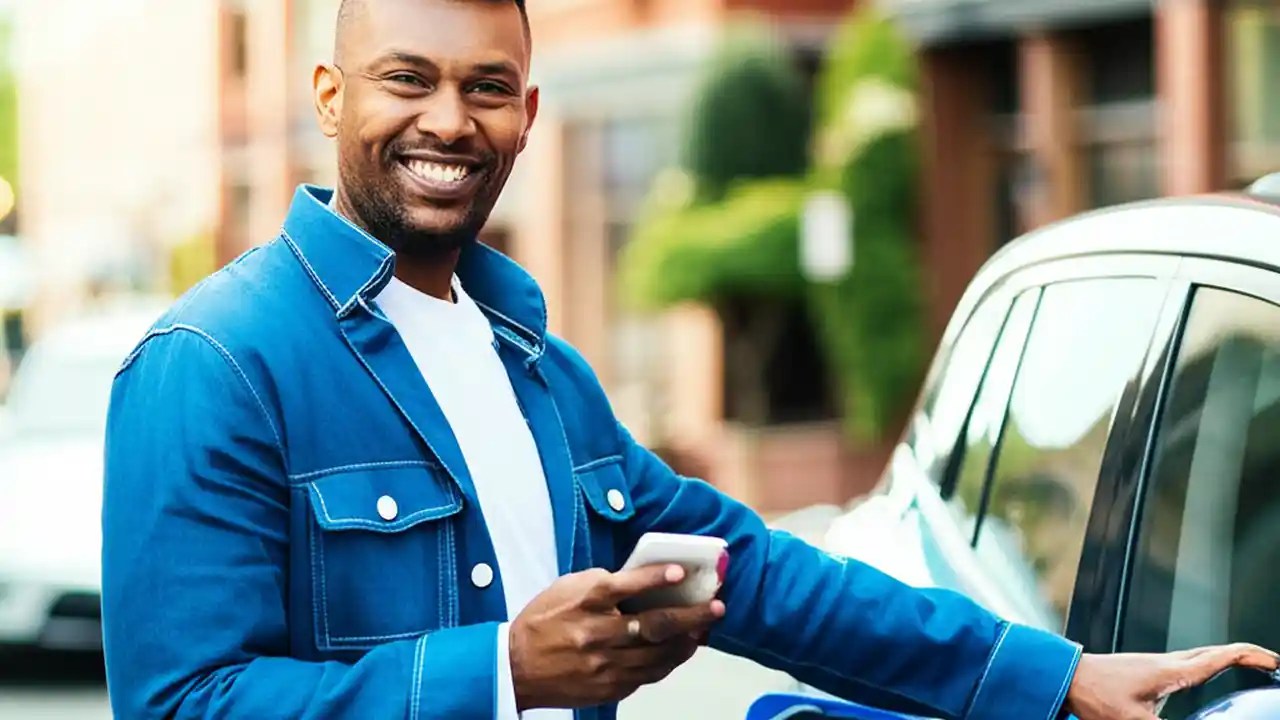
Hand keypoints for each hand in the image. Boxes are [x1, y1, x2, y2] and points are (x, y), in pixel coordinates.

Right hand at [509, 565, 725, 710]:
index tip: (681, 572)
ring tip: (703, 629)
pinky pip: (648, 675)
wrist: (516, 666)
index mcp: (585, 601)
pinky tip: (680, 650)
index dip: (657, 578)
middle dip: (691, 616)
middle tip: (715, 608)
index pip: (627, 586)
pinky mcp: (608, 686)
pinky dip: (667, 662)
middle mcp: (597, 633)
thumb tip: (644, 580)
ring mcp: (604, 664)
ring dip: (686, 641)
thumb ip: (604, 583)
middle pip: (655, 625)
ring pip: (658, 654)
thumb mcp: (567, 588)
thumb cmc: (544, 620)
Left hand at [1064, 643, 1278, 719]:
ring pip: (1199, 656)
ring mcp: (1155, 664)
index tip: (1274, 662)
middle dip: (1244, 656)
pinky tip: (1200, 675)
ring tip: (1245, 667)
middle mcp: (1167, 663)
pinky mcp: (1144, 671)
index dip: (1251, 658)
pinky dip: (1203, 664)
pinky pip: (1184, 663)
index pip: (1222, 658)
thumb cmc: (1095, 696)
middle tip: (1269, 664)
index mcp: (1173, 671)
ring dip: (1224, 659)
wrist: (1063, 677)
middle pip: (1215, 653)